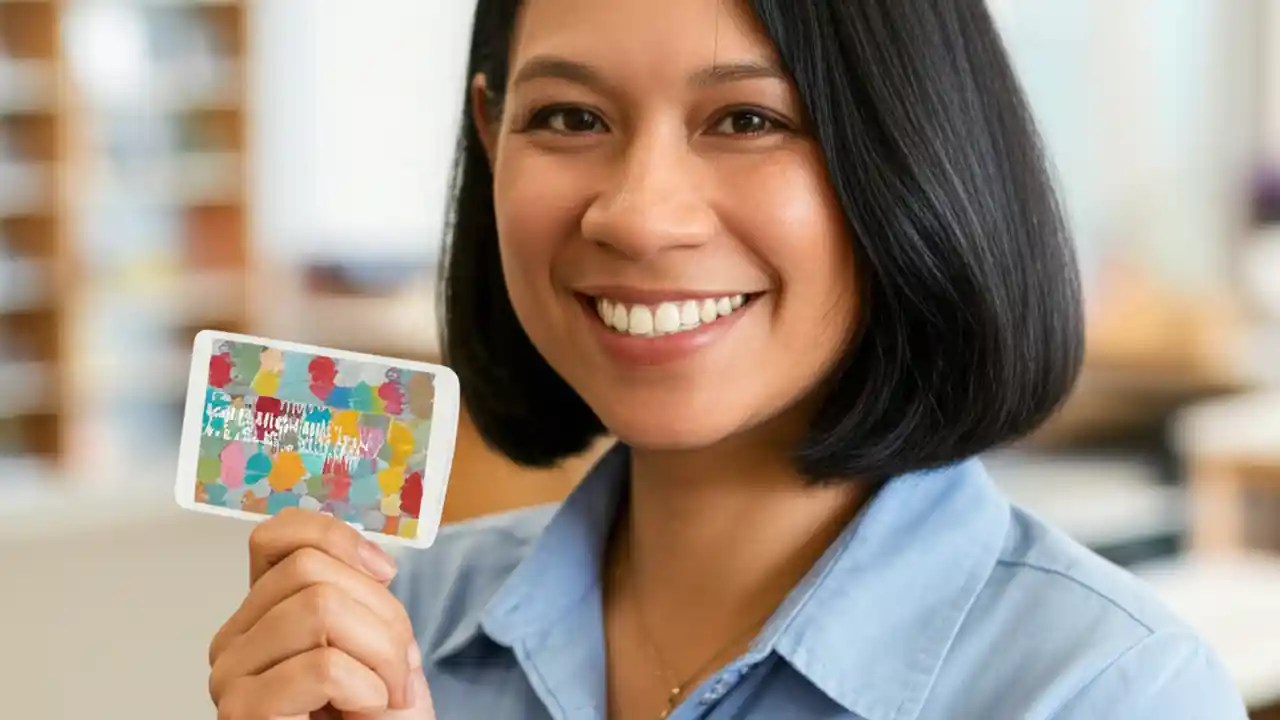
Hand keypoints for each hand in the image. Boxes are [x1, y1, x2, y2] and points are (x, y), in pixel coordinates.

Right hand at [208, 508, 436, 718]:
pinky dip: (367, 688)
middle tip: (395, 671)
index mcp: (265, 615)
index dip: (337, 538)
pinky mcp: (242, 715)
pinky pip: (321, 666)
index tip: (386, 573)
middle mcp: (235, 641)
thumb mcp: (382, 647)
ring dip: (380, 655)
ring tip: (382, 697)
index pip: (277, 537)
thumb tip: (373, 564)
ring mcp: (231, 678)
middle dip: (382, 615)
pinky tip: (364, 713)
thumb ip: (365, 599)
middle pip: (311, 569)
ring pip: (319, 608)